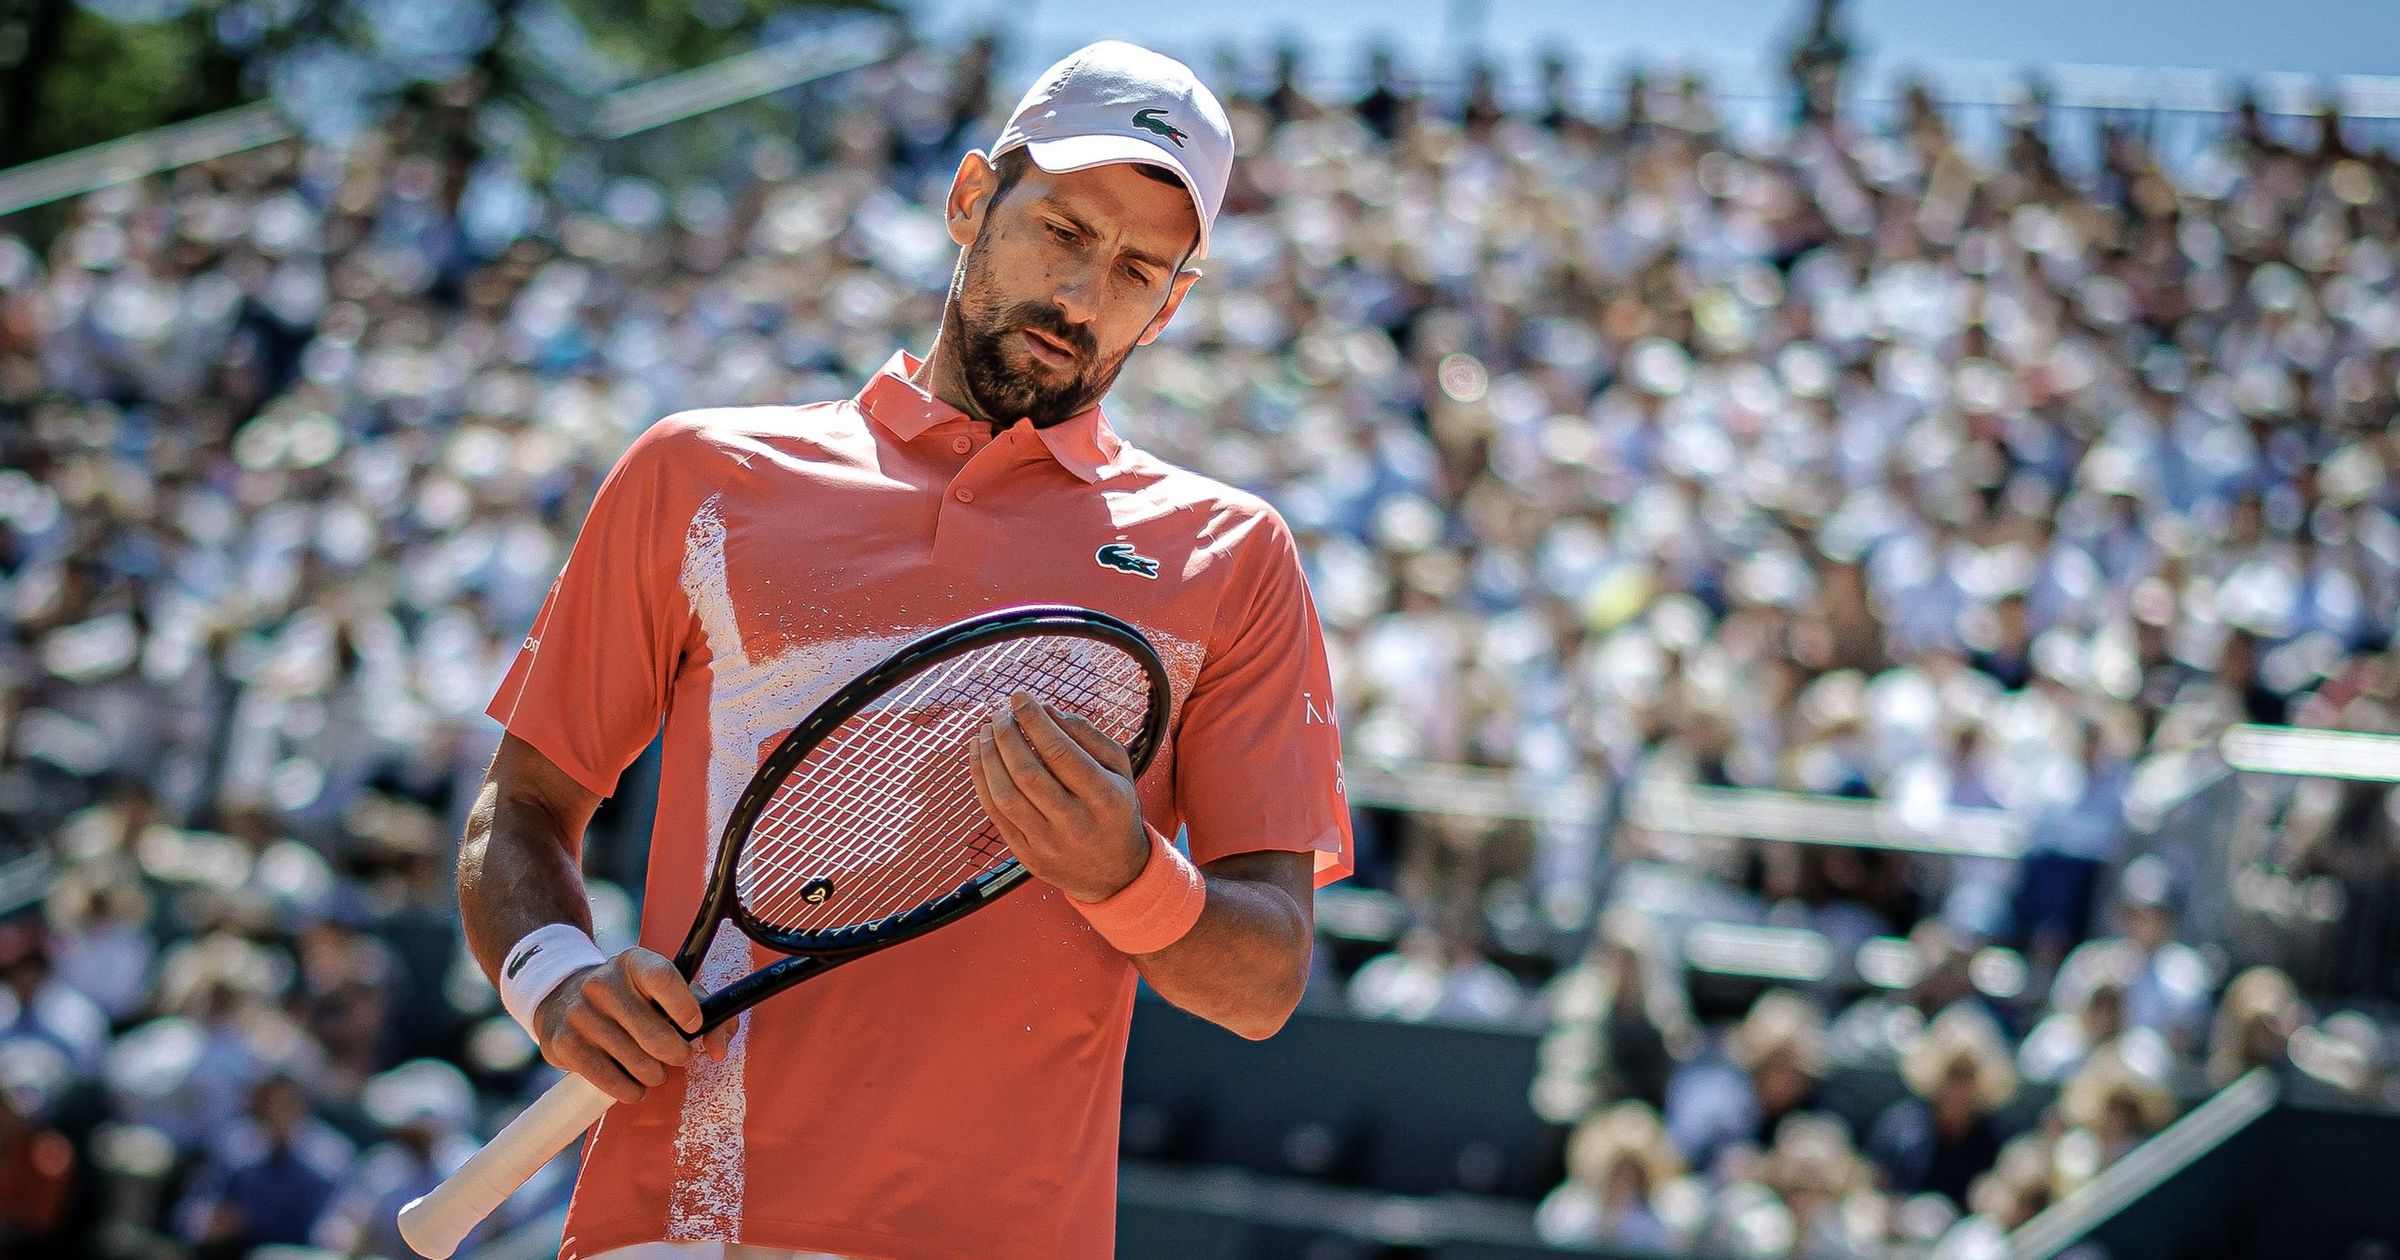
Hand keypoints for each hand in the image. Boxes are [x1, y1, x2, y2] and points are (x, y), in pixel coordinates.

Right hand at [532, 947, 734, 1102]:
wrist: (563, 997)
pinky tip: (633, 1083)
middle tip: (677, 1055)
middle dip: (677, 1054)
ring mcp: (580, 1014)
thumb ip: (706, 1012)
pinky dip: (631, 1090)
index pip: (662, 978)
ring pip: (638, 1064)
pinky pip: (612, 1081)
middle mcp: (603, 984)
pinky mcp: (565, 1044)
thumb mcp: (665, 991)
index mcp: (634, 963)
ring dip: (655, 1074)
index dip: (684, 1007)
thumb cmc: (631, 998)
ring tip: (652, 1068)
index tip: (693, 1025)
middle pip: (656, 1035)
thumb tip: (719, 1049)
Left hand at [968, 691, 1147, 903]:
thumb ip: (1088, 736)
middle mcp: (1075, 822)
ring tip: (986, 730)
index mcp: (1104, 797)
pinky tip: (979, 755)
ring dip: (988, 756)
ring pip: (1005, 794)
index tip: (1019, 697)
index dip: (1033, 719)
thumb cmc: (1115, 809)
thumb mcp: (1120, 769)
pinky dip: (981, 780)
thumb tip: (1048, 710)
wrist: (1115, 874)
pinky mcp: (1026, 854)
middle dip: (1007, 734)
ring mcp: (1048, 842)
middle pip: (1028, 772)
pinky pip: (995, 814)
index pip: (1059, 751)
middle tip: (999, 711)